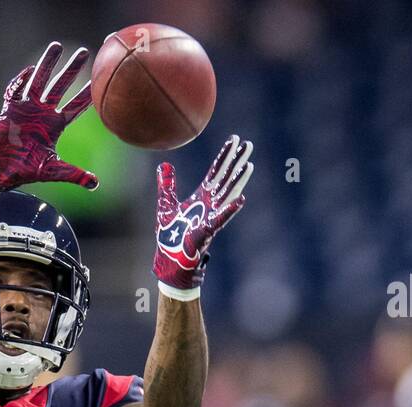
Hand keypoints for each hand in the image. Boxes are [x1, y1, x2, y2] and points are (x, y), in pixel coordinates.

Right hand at [0, 42, 97, 203]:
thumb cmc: (23, 171)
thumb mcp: (52, 171)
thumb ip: (73, 174)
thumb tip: (95, 184)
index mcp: (54, 126)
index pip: (76, 107)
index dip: (87, 95)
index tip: (100, 80)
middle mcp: (42, 113)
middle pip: (60, 86)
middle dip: (72, 69)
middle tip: (84, 52)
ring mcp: (26, 108)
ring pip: (39, 80)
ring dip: (47, 63)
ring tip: (57, 45)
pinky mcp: (9, 109)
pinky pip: (15, 90)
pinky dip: (21, 80)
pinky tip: (29, 70)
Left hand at [152, 135, 252, 296]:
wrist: (171, 261)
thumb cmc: (171, 236)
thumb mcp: (166, 205)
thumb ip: (167, 185)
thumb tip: (164, 165)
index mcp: (201, 197)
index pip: (216, 172)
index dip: (225, 156)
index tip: (234, 140)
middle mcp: (210, 204)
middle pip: (226, 178)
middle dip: (236, 161)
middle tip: (248, 144)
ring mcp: (210, 216)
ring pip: (227, 194)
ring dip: (238, 180)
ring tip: (248, 164)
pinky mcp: (207, 231)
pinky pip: (221, 218)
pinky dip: (230, 209)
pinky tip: (241, 199)